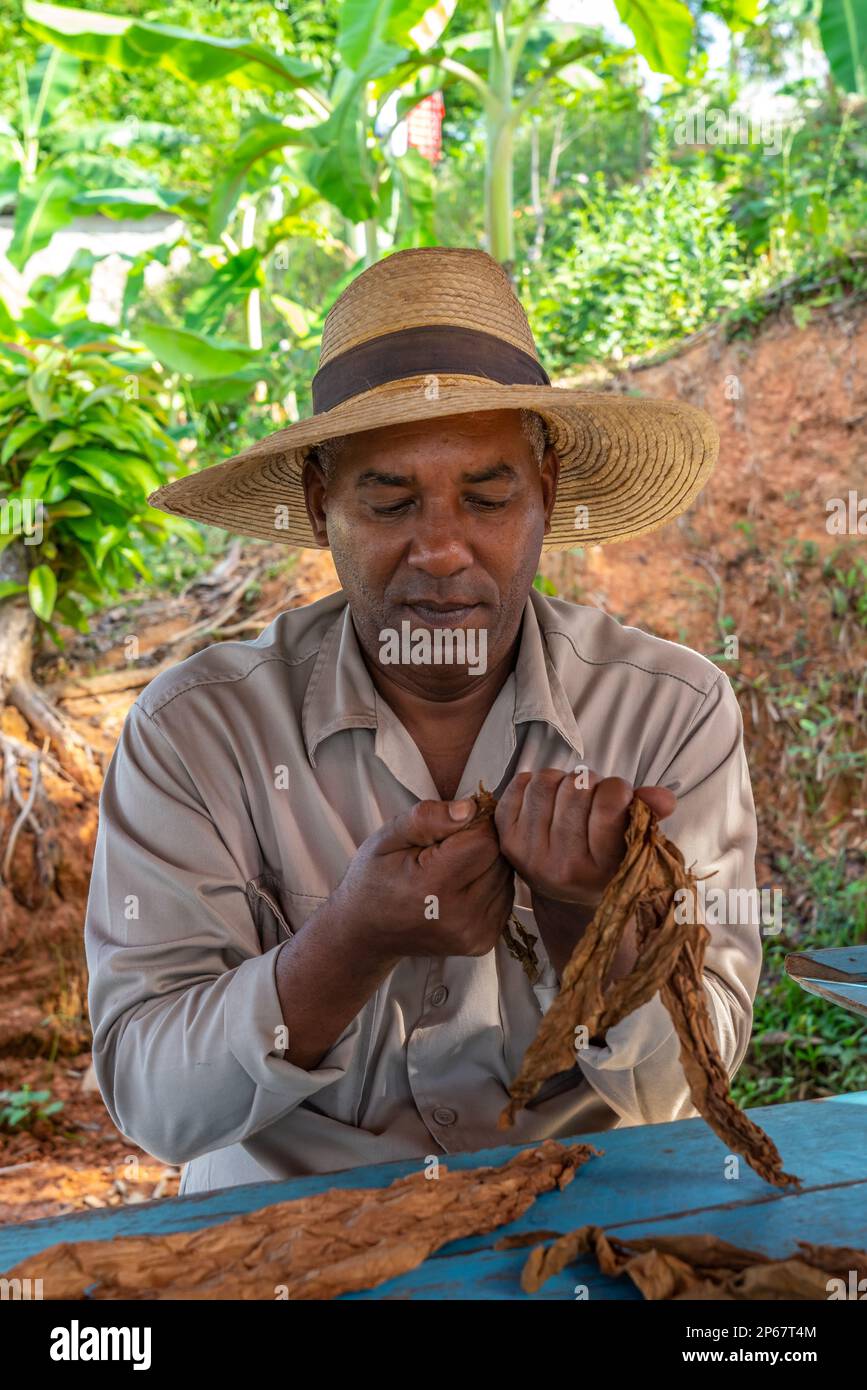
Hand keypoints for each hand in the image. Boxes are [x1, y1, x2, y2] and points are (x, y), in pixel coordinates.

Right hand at [332, 798, 514, 964]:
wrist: (367, 933)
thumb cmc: (374, 879)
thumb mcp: (388, 838)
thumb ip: (427, 819)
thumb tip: (470, 808)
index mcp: (433, 888)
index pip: (485, 840)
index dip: (474, 823)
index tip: (453, 823)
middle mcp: (459, 917)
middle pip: (499, 858)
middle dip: (482, 841)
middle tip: (450, 844)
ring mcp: (473, 934)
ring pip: (506, 876)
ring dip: (488, 863)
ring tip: (454, 863)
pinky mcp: (482, 942)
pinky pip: (504, 896)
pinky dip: (489, 883)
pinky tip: (462, 883)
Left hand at [494, 768, 676, 910]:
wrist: (566, 896)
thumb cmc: (606, 862)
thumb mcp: (634, 846)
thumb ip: (649, 817)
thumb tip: (665, 797)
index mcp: (601, 869)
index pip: (609, 804)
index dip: (618, 788)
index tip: (620, 796)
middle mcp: (562, 866)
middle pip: (576, 788)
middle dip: (590, 782)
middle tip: (593, 795)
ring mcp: (529, 855)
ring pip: (545, 782)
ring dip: (561, 779)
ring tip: (571, 796)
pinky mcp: (506, 841)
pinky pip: (518, 786)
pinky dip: (533, 782)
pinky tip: (547, 799)